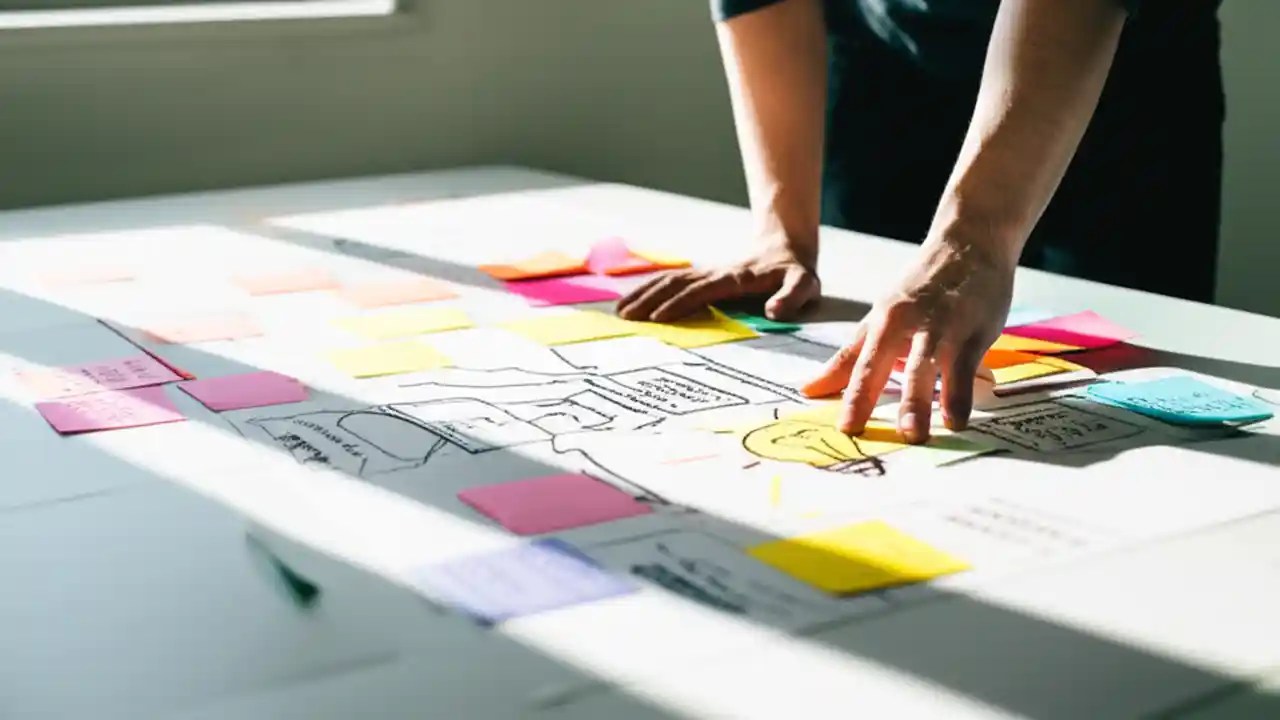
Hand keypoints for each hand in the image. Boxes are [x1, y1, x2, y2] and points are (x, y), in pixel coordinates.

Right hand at [617, 241, 818, 322]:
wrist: (785, 248)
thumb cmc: (794, 273)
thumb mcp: (804, 284)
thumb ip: (791, 297)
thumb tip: (772, 312)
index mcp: (735, 279)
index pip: (702, 291)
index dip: (680, 303)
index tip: (658, 318)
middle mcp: (715, 274)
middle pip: (675, 284)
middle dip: (649, 299)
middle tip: (626, 318)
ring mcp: (706, 274)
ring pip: (668, 280)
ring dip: (643, 294)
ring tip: (620, 312)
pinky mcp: (702, 278)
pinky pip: (671, 281)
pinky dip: (649, 289)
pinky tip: (632, 301)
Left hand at [800, 235, 1014, 443]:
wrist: (972, 243)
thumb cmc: (922, 287)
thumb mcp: (883, 316)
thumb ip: (850, 357)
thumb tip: (810, 390)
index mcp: (881, 321)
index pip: (856, 362)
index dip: (845, 394)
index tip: (839, 427)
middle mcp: (906, 323)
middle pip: (880, 363)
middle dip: (866, 396)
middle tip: (856, 433)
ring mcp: (941, 328)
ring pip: (924, 368)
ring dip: (917, 402)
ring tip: (912, 435)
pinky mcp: (974, 332)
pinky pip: (965, 368)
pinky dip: (960, 395)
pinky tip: (955, 420)